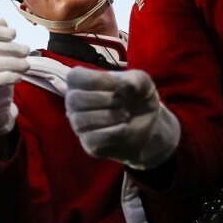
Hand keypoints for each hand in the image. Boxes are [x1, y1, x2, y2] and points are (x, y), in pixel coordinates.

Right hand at [63, 67, 181, 168]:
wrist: (149, 126)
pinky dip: (113, 132)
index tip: (117, 86)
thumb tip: (123, 86)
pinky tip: (124, 128)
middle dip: (104, 100)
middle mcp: (74, 103)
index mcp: (80, 82)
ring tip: (126, 115)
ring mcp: (79, 125)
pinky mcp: (89, 144)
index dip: (99, 80)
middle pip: (75, 100)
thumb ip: (135, 79)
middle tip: (123, 103)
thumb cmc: (137, 98)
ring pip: (81, 121)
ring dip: (109, 116)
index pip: (75, 77)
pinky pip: (93, 139)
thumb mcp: (142, 82)